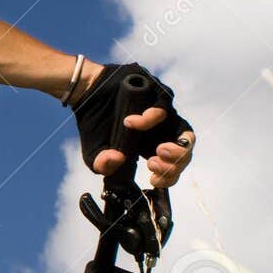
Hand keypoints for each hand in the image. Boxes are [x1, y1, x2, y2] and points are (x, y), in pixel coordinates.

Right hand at [71, 61, 196, 188]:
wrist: (86, 94)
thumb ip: (103, 163)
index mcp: (154, 145)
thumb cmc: (96, 124)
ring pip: (185, 130)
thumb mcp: (96, 151)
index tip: (153, 180)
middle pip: (186, 150)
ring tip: (159, 152)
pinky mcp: (157, 92)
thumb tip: (115, 160)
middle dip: (176, 163)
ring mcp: (164, 112)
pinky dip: (151, 118)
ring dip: (177, 147)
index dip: (170, 176)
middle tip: (154, 166)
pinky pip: (164, 106)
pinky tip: (131, 123)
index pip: (174, 165)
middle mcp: (164, 129)